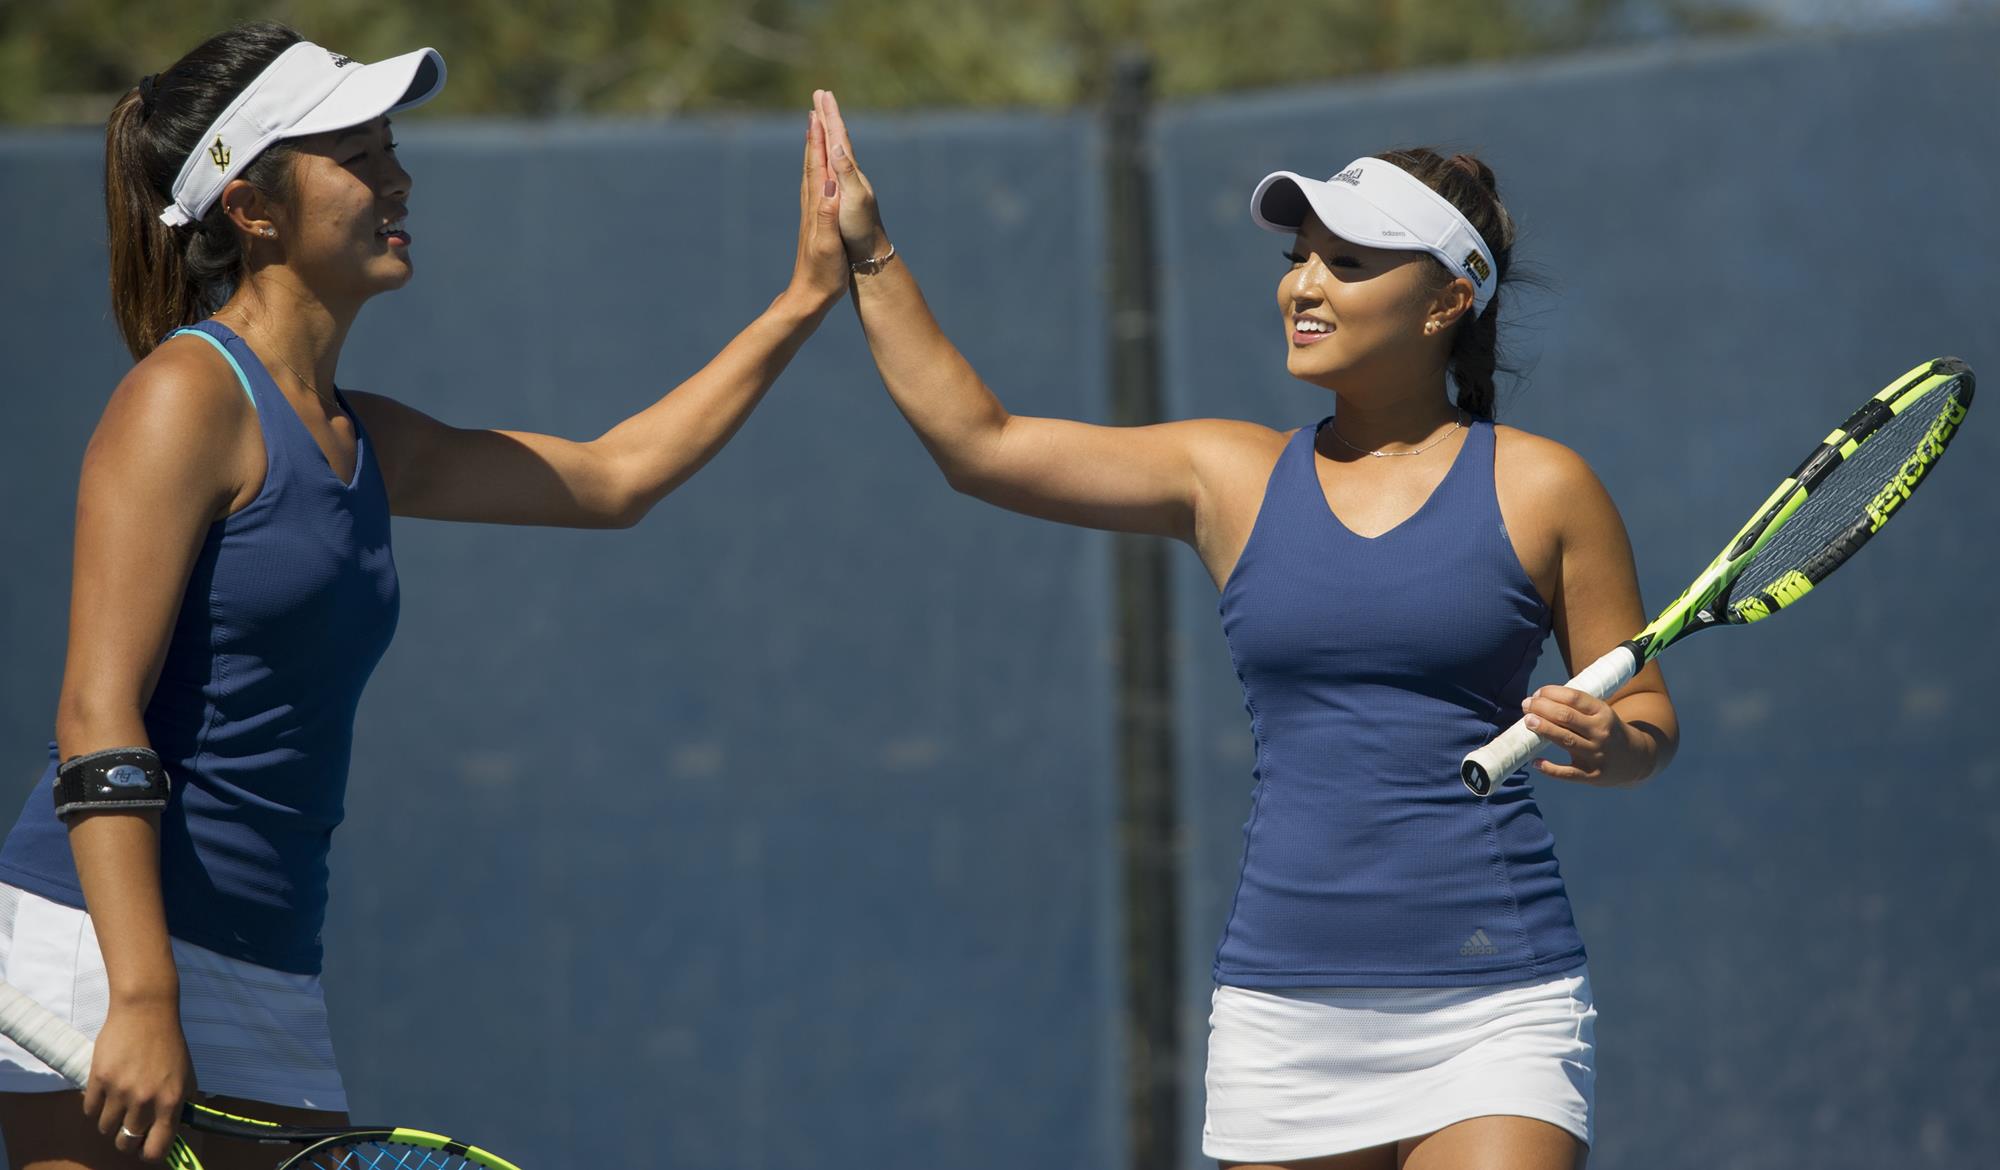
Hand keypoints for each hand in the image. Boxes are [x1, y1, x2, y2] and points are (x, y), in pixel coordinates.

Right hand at [84, 998, 194, 1162]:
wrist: (145, 1011)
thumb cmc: (168, 1043)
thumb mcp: (186, 1075)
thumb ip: (181, 1104)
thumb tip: (175, 1131)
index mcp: (170, 1101)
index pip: (157, 1148)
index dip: (150, 1154)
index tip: (146, 1148)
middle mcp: (145, 1100)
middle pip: (126, 1143)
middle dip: (127, 1140)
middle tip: (129, 1126)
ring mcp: (120, 1091)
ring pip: (105, 1129)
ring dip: (110, 1121)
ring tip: (117, 1104)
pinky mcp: (98, 1080)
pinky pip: (89, 1111)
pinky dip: (95, 1107)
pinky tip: (105, 1093)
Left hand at [784, 102, 848, 313]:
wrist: (807, 299)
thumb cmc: (822, 276)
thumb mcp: (827, 246)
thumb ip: (826, 215)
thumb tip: (827, 186)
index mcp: (816, 208)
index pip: (817, 166)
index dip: (818, 139)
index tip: (818, 112)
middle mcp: (811, 207)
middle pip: (812, 163)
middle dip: (814, 136)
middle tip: (815, 109)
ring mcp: (811, 216)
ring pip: (811, 174)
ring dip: (814, 150)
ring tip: (814, 132)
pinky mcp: (814, 225)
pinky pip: (814, 190)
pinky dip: (816, 172)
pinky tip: (817, 173)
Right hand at [813, 90, 889, 261]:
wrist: (869, 251)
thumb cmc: (861, 228)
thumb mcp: (854, 198)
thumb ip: (846, 172)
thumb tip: (837, 145)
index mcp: (850, 171)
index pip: (839, 136)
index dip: (830, 115)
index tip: (822, 94)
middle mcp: (849, 173)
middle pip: (837, 137)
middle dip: (828, 116)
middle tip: (820, 94)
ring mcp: (847, 183)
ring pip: (835, 149)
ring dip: (828, 132)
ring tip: (821, 117)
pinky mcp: (843, 194)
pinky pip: (832, 165)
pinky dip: (828, 153)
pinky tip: (828, 154)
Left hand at [1521, 685, 1645, 785]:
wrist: (1635, 759)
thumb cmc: (1607, 731)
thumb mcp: (1600, 713)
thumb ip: (1575, 708)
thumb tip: (1538, 701)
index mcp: (1603, 713)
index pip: (1574, 698)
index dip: (1551, 693)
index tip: (1536, 694)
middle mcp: (1601, 732)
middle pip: (1567, 717)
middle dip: (1542, 708)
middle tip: (1527, 705)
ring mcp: (1597, 755)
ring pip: (1566, 740)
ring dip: (1544, 729)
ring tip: (1528, 722)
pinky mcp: (1592, 775)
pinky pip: (1568, 773)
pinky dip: (1549, 768)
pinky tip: (1535, 762)